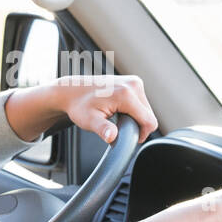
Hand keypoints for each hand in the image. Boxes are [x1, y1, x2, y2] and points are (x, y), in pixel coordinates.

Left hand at [5, 74, 158, 144]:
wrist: (72, 92)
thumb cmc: (79, 106)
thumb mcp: (89, 121)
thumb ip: (102, 129)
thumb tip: (111, 137)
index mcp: (126, 94)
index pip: (149, 121)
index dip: (142, 135)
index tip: (129, 139)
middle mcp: (133, 84)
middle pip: (149, 115)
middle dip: (137, 126)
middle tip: (118, 128)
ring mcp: (134, 81)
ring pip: (146, 110)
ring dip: (136, 118)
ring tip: (117, 119)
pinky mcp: (133, 82)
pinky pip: (141, 103)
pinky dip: (134, 111)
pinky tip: (119, 112)